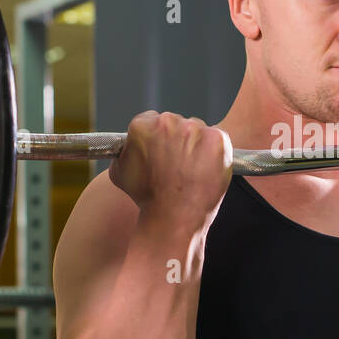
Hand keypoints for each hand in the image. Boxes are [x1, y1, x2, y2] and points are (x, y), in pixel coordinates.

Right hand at [109, 111, 232, 234]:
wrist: (174, 218)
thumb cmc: (147, 199)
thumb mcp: (120, 172)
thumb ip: (124, 151)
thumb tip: (127, 145)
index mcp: (142, 126)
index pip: (151, 120)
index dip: (156, 139)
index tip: (161, 153)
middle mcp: (168, 122)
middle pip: (176, 123)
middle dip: (177, 140)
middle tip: (177, 164)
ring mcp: (196, 129)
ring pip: (198, 130)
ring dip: (196, 145)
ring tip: (191, 171)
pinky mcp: (218, 140)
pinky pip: (218, 138)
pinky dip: (215, 152)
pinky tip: (206, 169)